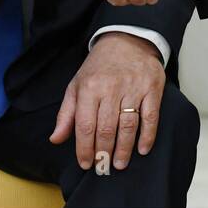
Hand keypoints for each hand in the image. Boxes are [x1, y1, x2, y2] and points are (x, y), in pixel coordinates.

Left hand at [49, 32, 165, 171]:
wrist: (127, 40)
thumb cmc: (99, 67)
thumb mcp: (76, 85)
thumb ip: (66, 114)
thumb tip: (56, 139)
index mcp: (89, 87)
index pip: (85, 125)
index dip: (84, 148)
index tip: (85, 163)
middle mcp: (111, 88)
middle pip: (106, 128)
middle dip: (104, 152)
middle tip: (103, 167)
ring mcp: (133, 88)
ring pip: (128, 125)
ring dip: (124, 148)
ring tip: (120, 163)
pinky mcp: (152, 88)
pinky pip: (150, 116)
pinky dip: (147, 135)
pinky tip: (142, 149)